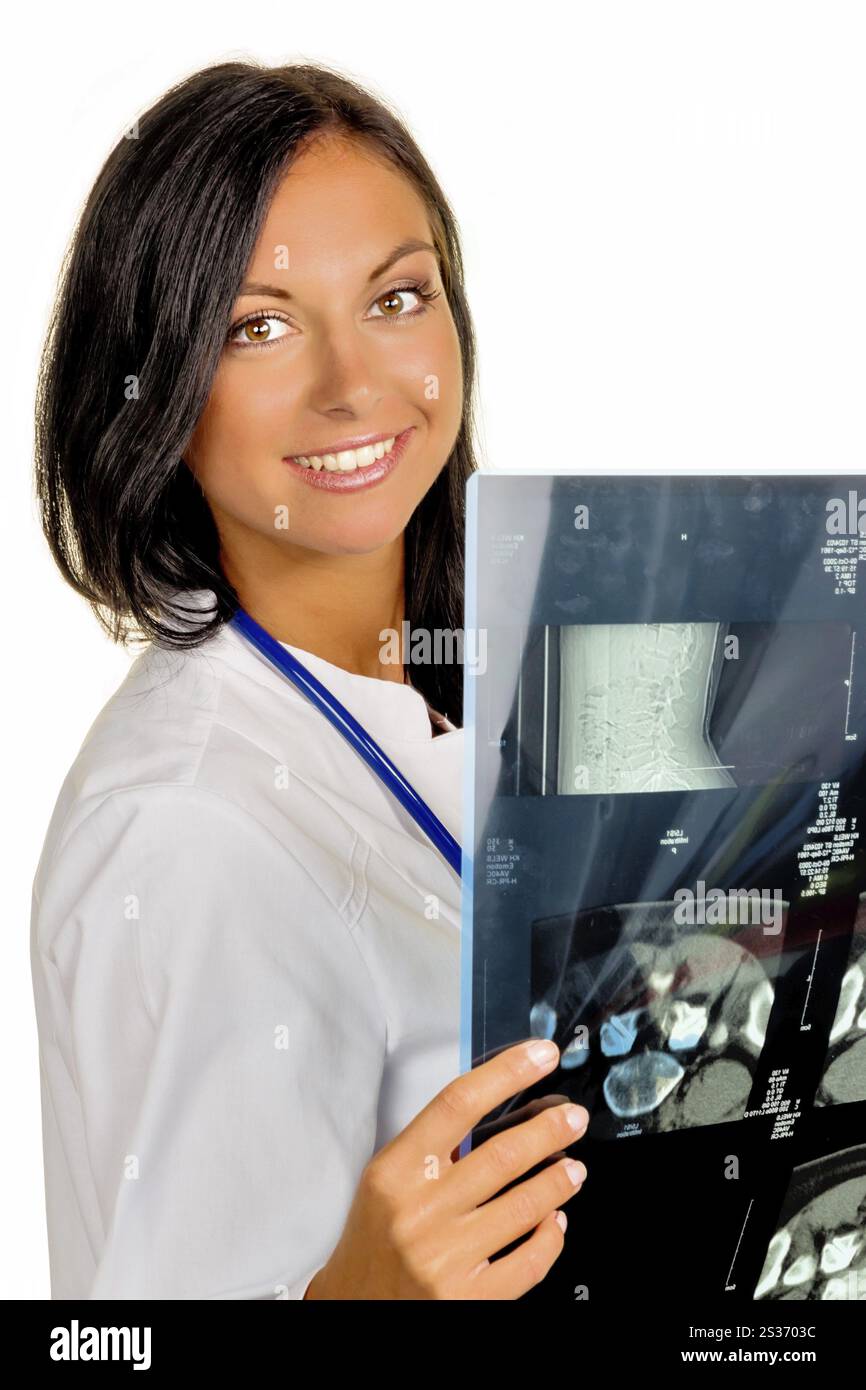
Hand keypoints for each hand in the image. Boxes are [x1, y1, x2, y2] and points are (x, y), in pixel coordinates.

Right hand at [304, 1038, 586, 1298]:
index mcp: (396, 1171)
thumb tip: (500, 1107)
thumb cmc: (376, 1236)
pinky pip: (528, 1263)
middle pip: (503, 1154)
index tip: (541, 1056)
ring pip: (525, 1208)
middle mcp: (420, 1212)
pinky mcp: (466, 1299)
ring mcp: (444, 1259)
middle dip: (550, 1130)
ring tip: (573, 1168)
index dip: (507, 1073)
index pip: (459, 1103)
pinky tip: (555, 1222)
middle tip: (574, 1118)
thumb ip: (433, 1146)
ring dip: (559, 1182)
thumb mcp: (387, 1179)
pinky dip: (550, 1238)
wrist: (354, 1306)